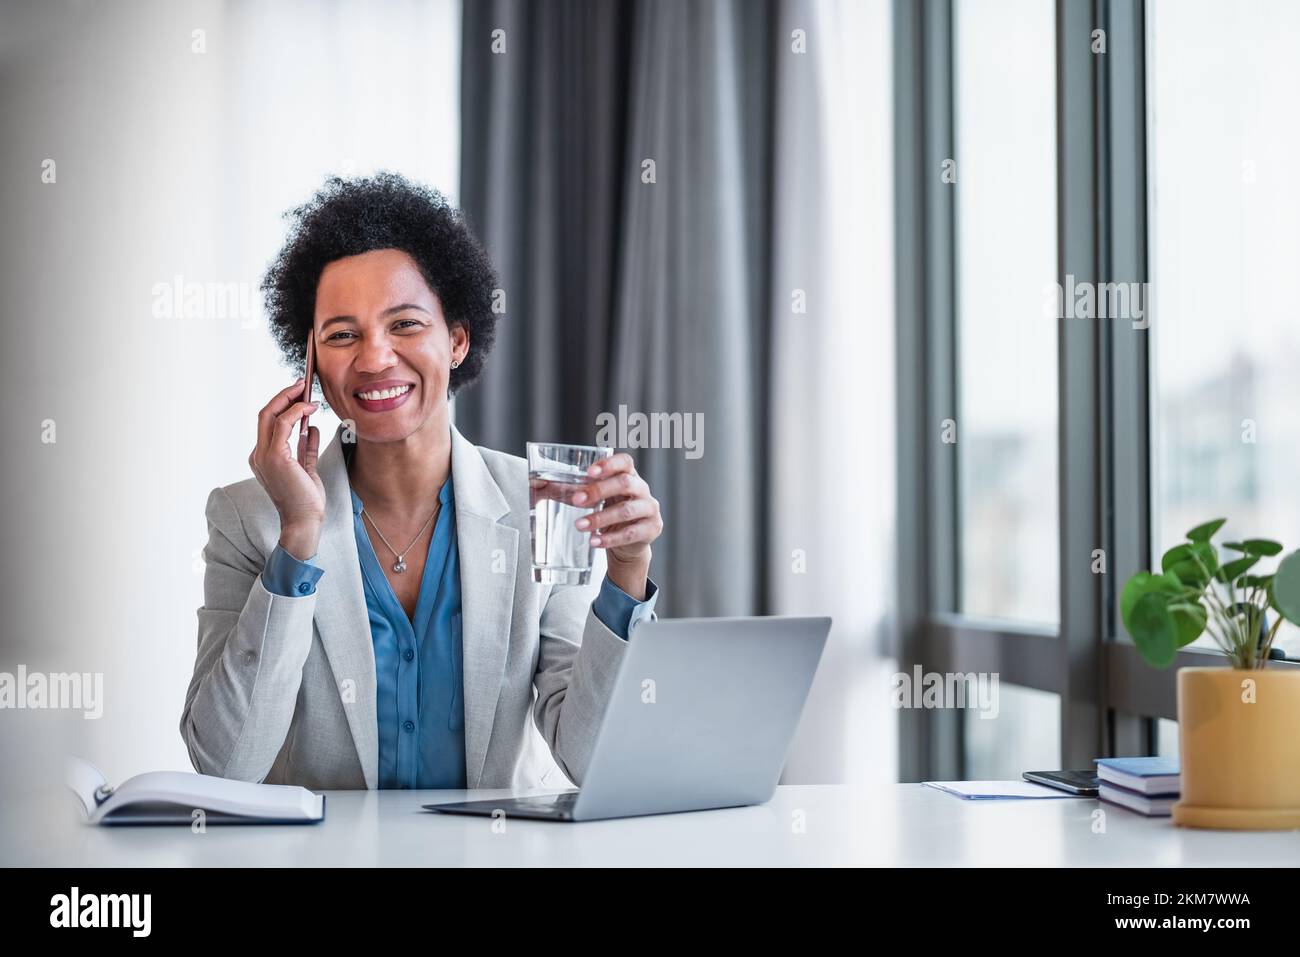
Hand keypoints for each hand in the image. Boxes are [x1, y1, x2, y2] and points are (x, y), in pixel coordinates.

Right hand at [249, 378, 325, 554]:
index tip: (299, 393)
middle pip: (265, 414)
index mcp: (263, 457)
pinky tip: (310, 410)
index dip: (282, 405)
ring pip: (270, 415)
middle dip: (283, 395)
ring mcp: (263, 456)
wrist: (304, 521)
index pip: (268, 423)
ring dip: (290, 400)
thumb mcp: (307, 468)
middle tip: (302, 384)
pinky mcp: (275, 457)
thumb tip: (311, 428)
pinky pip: (283, 425)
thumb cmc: (306, 499)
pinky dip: (296, 413)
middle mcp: (258, 455)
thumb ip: (306, 448)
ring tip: (308, 393)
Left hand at [573, 453, 661, 597]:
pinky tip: (594, 541)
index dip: (608, 464)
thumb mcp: (594, 499)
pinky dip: (611, 538)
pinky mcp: (652, 529)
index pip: (624, 462)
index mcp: (629, 475)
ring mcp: (650, 509)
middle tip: (576, 500)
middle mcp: (642, 489)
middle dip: (598, 491)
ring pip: (627, 510)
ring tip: (580, 526)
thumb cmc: (609, 511)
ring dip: (601, 518)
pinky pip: (631, 533)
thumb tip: (537, 484)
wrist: (630, 542)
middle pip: (624, 483)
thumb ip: (572, 490)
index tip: (589, 472)